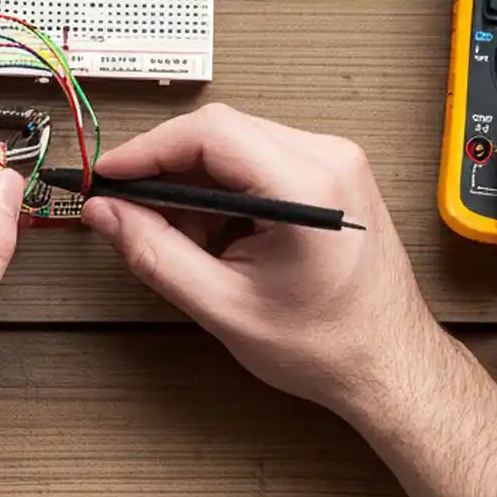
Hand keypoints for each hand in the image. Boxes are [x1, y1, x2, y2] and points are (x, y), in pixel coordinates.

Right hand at [81, 104, 443, 414]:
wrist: (388, 365)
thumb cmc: (330, 344)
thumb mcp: (223, 306)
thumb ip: (154, 253)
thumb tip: (107, 213)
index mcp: (310, 186)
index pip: (208, 133)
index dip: (147, 150)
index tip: (108, 174)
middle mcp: (329, 159)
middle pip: (218, 132)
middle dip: (165, 170)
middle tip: (128, 209)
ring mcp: (334, 162)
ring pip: (233, 145)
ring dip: (193, 186)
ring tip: (183, 241)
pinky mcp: (329, 173)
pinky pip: (255, 160)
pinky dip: (221, 192)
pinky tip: (214, 237)